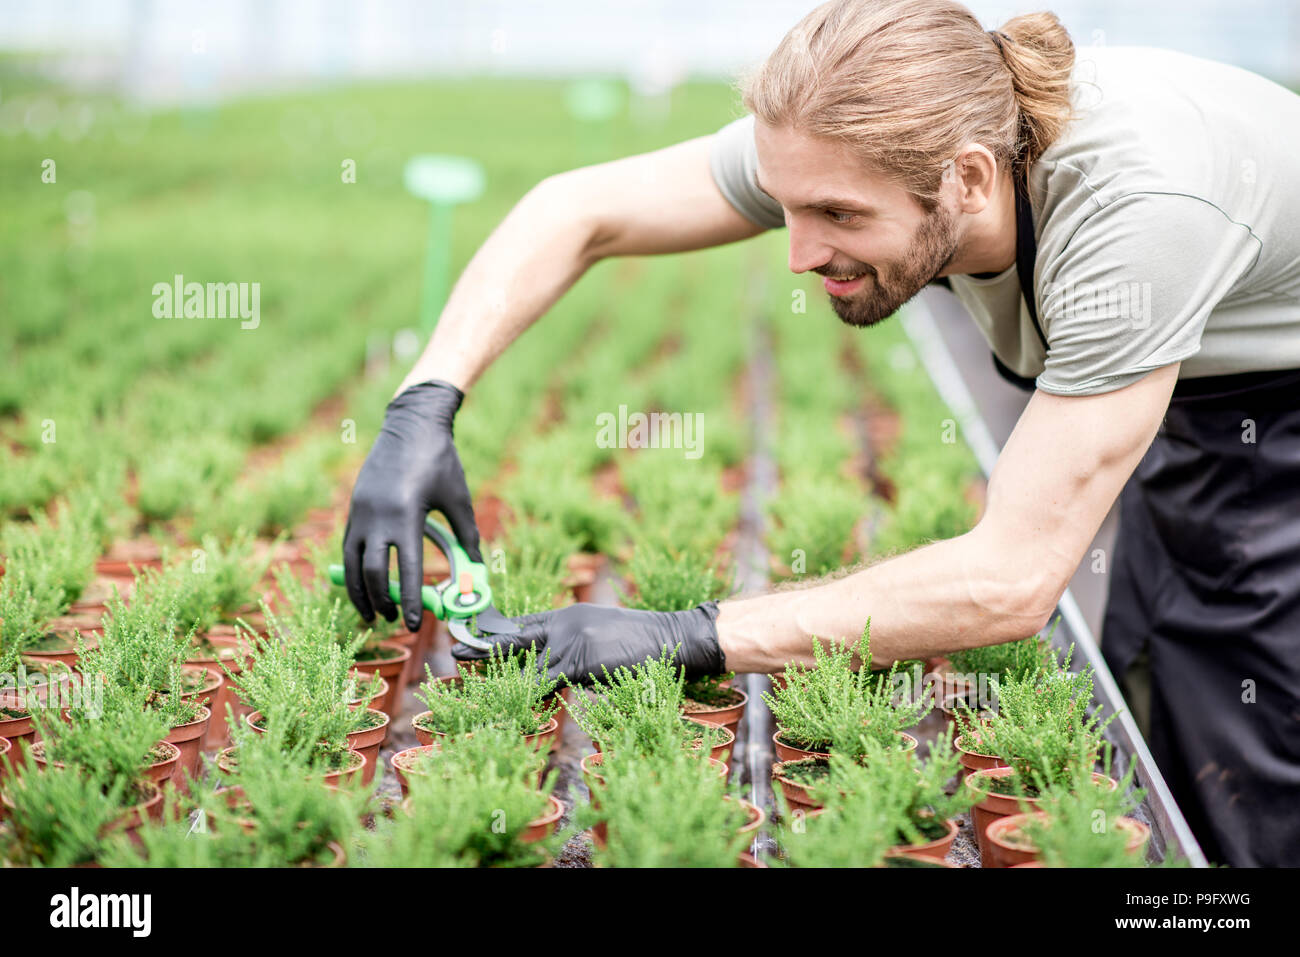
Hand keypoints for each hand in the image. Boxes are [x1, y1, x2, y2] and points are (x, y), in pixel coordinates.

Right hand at [343, 380, 481, 631]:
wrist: (410, 423)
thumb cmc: (440, 459)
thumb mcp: (458, 496)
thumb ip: (467, 534)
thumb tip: (476, 568)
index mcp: (406, 515)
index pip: (405, 570)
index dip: (410, 600)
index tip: (416, 624)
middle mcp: (377, 516)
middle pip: (372, 573)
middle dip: (382, 601)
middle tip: (395, 620)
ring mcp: (360, 511)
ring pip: (352, 564)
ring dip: (360, 592)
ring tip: (372, 613)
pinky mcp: (353, 506)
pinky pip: (349, 546)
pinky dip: (353, 569)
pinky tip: (363, 583)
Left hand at [453, 602, 725, 685]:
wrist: (670, 639)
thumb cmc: (642, 640)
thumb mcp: (603, 630)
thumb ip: (576, 639)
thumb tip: (555, 657)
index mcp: (569, 614)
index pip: (525, 622)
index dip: (497, 629)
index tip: (473, 632)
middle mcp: (565, 624)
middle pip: (515, 638)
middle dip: (484, 645)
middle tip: (456, 648)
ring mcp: (571, 643)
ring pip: (526, 664)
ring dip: (500, 675)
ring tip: (471, 679)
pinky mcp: (579, 664)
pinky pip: (546, 683)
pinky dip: (526, 693)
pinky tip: (508, 701)